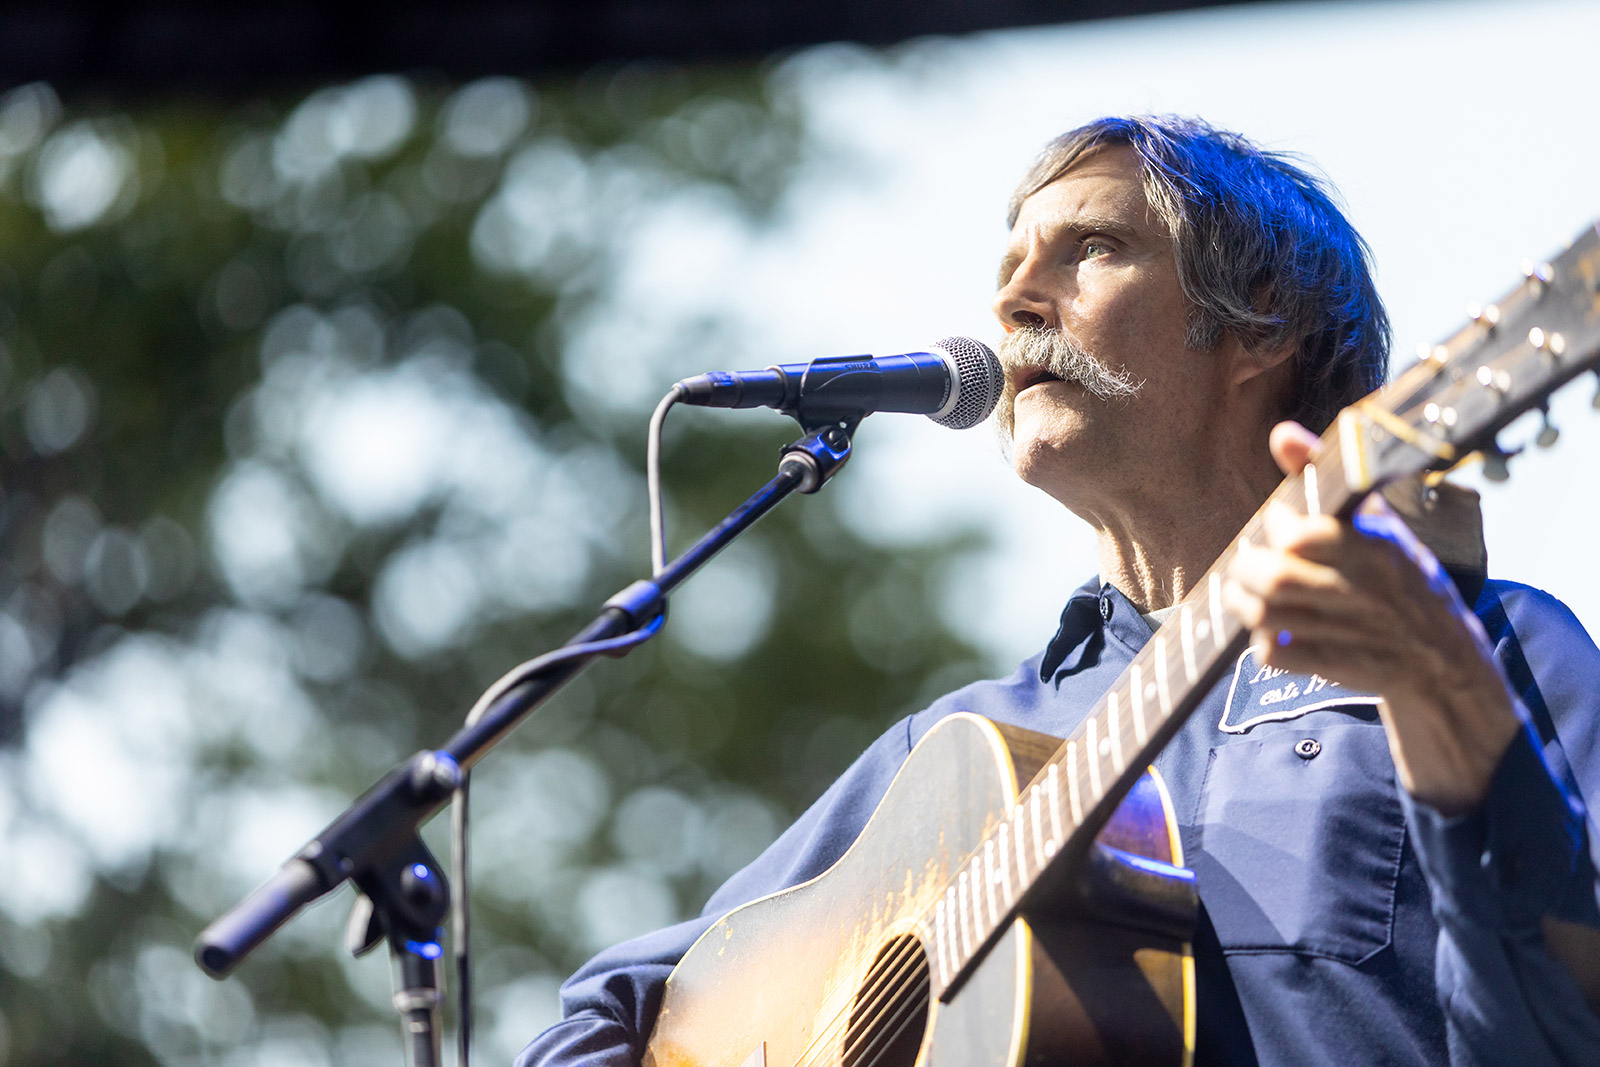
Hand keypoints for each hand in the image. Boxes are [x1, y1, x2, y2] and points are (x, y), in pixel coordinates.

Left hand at [1222, 421, 1520, 814]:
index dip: (1279, 526)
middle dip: (1248, 565)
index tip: (1279, 523)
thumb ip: (1326, 478)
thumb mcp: (1380, 526)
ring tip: (1244, 590)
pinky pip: (1273, 653)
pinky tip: (1268, 628)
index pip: (1306, 534)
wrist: (1444, 665)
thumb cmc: (1401, 583)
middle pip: (1276, 576)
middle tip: (1249, 560)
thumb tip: (1281, 434)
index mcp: (1378, 550)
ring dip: (1243, 601)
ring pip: (1266, 613)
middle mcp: (1364, 593)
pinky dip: (1259, 640)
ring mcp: (1348, 634)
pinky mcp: (1332, 668)